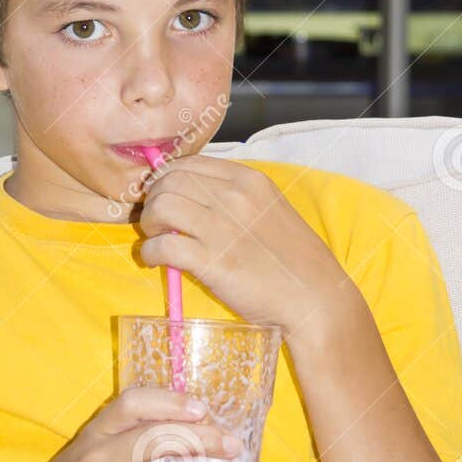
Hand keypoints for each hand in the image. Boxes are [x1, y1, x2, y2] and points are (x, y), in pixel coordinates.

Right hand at [2, 385, 249, 461]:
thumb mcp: (88, 446)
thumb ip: (125, 436)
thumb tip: (186, 430)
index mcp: (96, 432)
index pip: (133, 403)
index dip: (171, 402)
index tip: (202, 409)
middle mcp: (101, 458)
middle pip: (159, 440)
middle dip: (204, 441)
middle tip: (234, 447)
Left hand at [137, 155, 365, 340]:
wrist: (314, 299)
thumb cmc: (293, 259)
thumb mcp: (269, 209)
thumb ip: (233, 197)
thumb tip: (189, 195)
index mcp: (248, 179)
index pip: (188, 163)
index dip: (165, 179)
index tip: (160, 195)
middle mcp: (233, 196)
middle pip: (169, 181)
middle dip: (153, 199)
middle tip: (154, 220)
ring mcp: (222, 227)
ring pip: (160, 206)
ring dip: (148, 222)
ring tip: (155, 237)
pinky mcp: (211, 261)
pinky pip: (162, 246)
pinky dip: (150, 253)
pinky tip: (156, 261)